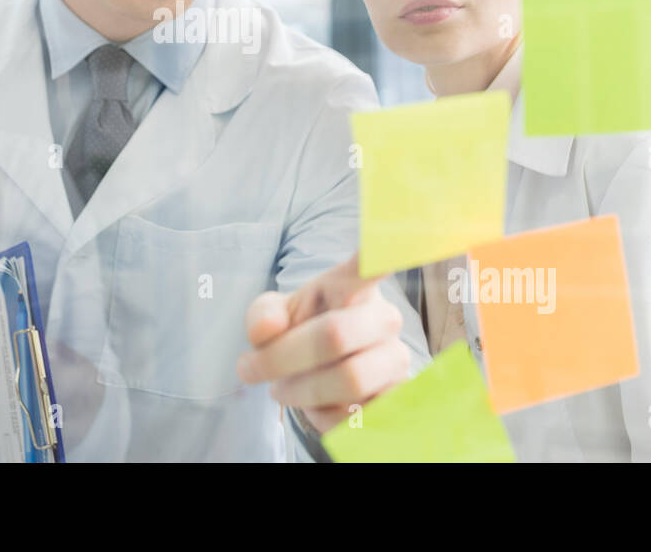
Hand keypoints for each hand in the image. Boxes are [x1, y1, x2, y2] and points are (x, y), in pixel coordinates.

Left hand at [236, 252, 409, 433]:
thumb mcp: (271, 317)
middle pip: (334, 335)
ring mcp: (396, 359)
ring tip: (282, 389)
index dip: (385, 248)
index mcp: (352, 286)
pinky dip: (321, 416)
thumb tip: (269, 330)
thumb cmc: (298, 334)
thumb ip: (262, 315)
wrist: (318, 377)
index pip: (371, 264)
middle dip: (282, 358)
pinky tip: (314, 405)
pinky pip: (357, 415)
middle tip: (251, 369)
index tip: (394, 235)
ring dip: (301, 391)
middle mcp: (384, 319)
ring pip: (349, 381)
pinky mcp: (399, 399)